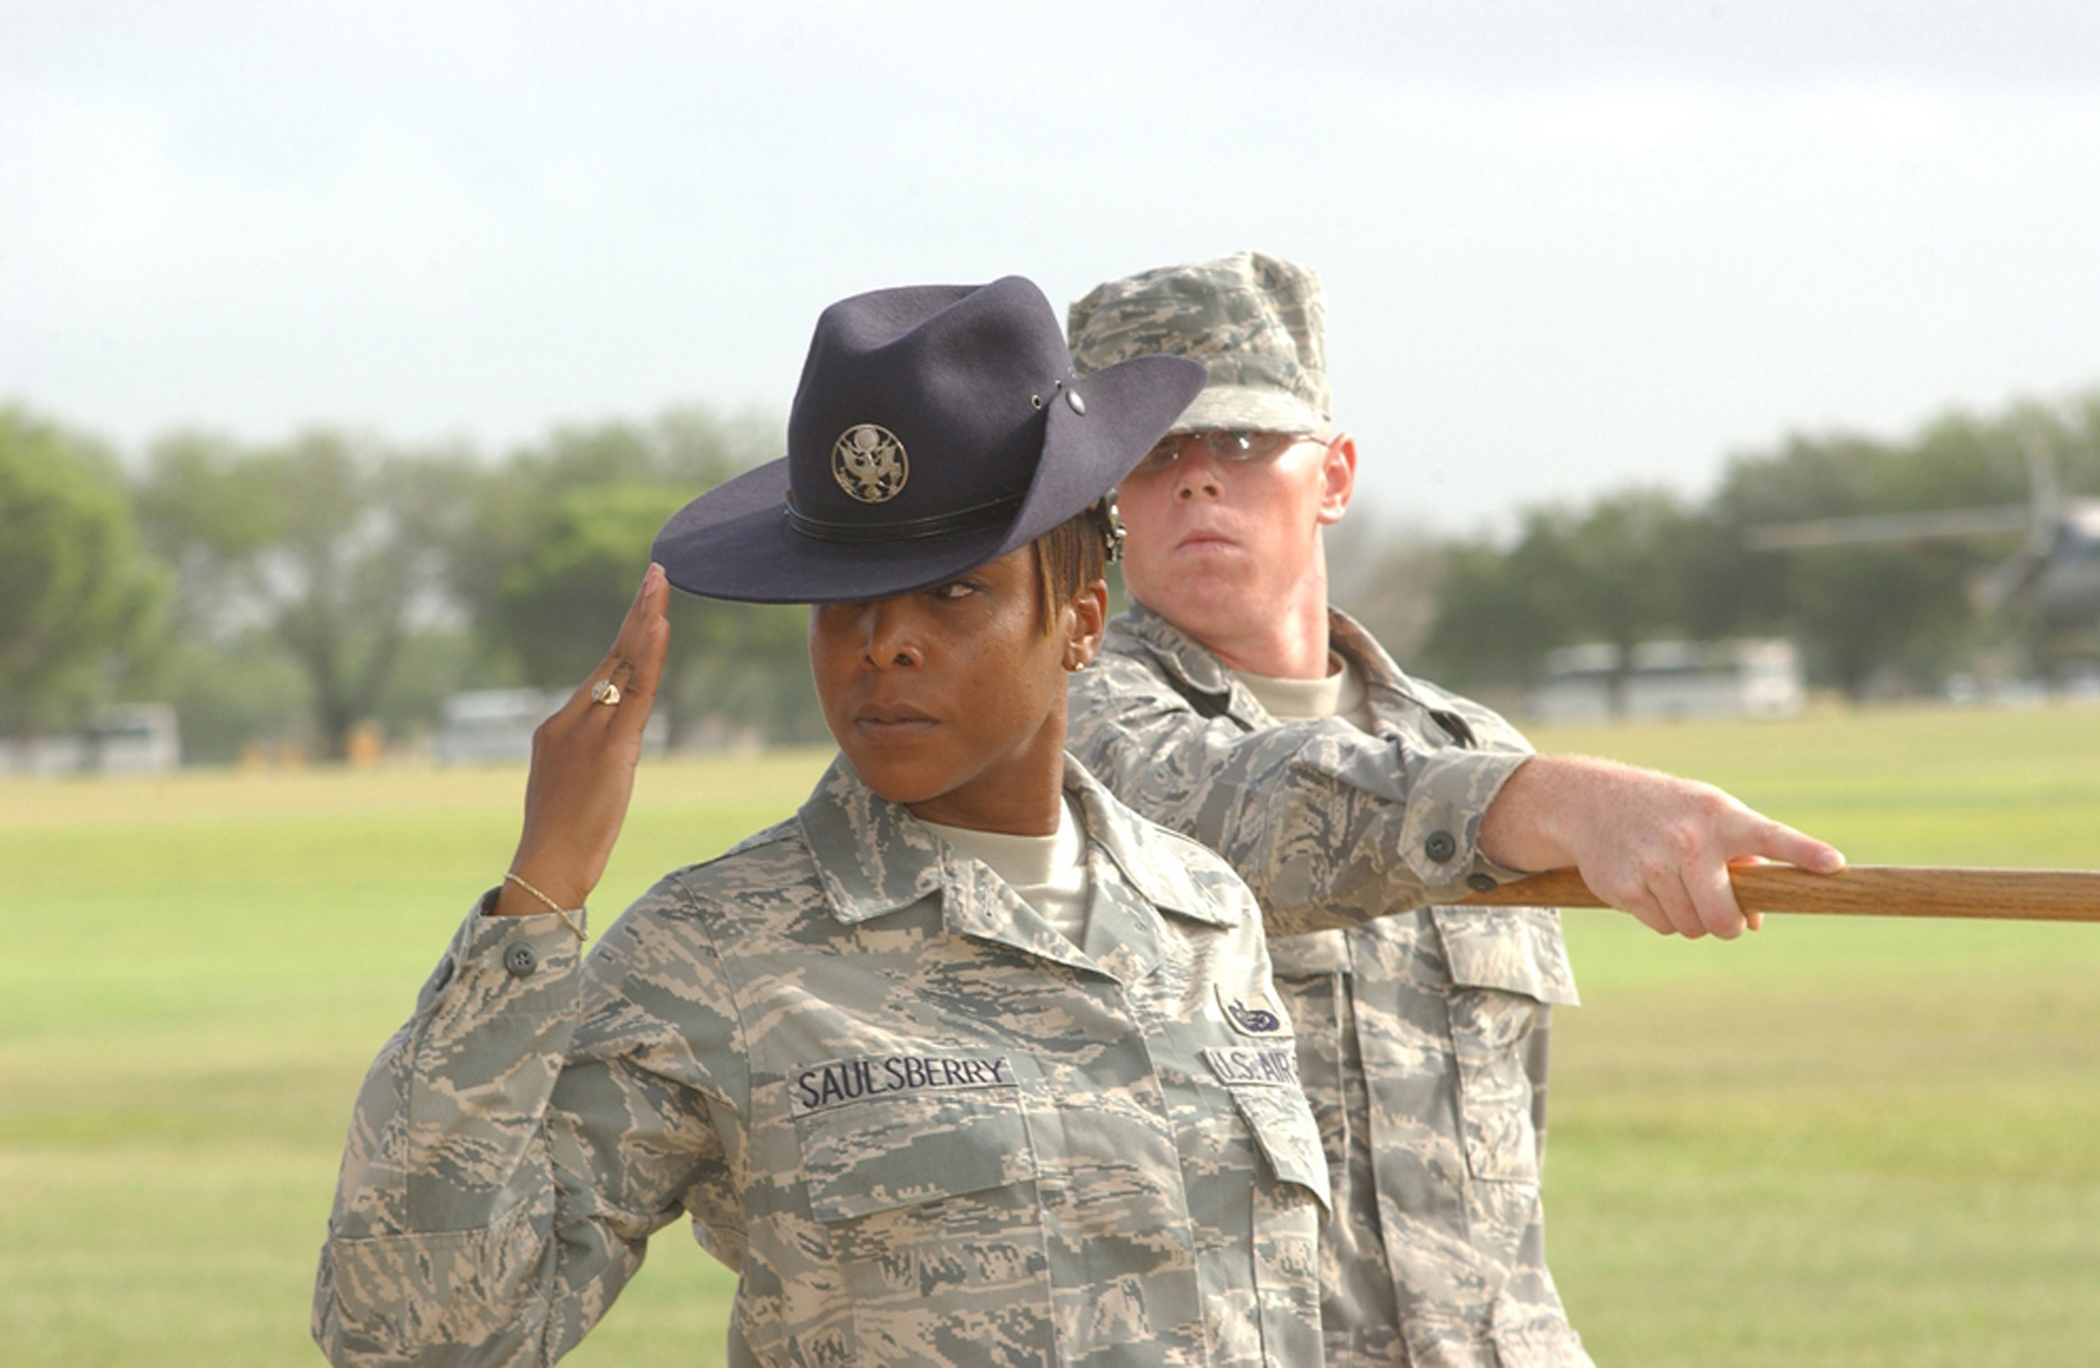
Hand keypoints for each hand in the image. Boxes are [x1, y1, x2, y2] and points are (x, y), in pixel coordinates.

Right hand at [492, 564, 671, 916]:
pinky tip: (660, 626)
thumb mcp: (574, 786)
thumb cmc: (560, 840)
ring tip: (661, 582)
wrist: (546, 867)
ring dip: (645, 621)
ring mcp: (587, 732)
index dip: (627, 637)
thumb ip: (593, 756)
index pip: (602, 674)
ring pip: (622, 666)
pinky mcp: (609, 749)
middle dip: (636, 612)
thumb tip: (617, 745)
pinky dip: (648, 658)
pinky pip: (635, 694)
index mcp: (558, 727)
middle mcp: (570, 720)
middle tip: (657, 571)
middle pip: (611, 656)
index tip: (644, 602)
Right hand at [1478, 754, 1843, 938]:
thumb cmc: (1669, 812)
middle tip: (1723, 915)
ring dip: (1691, 918)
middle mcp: (1687, 839)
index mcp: (1719, 816)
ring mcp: (1653, 864)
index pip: (1770, 837)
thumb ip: (1743, 862)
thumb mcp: (1709, 818)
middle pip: (1723, 916)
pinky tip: (1649, 887)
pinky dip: (1662, 916)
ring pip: (1692, 926)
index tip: (1834, 865)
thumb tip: (1753, 922)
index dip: (1803, 852)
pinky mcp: (1623, 887)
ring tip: (1676, 887)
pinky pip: (1662, 925)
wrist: (1589, 801)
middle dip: (1727, 924)